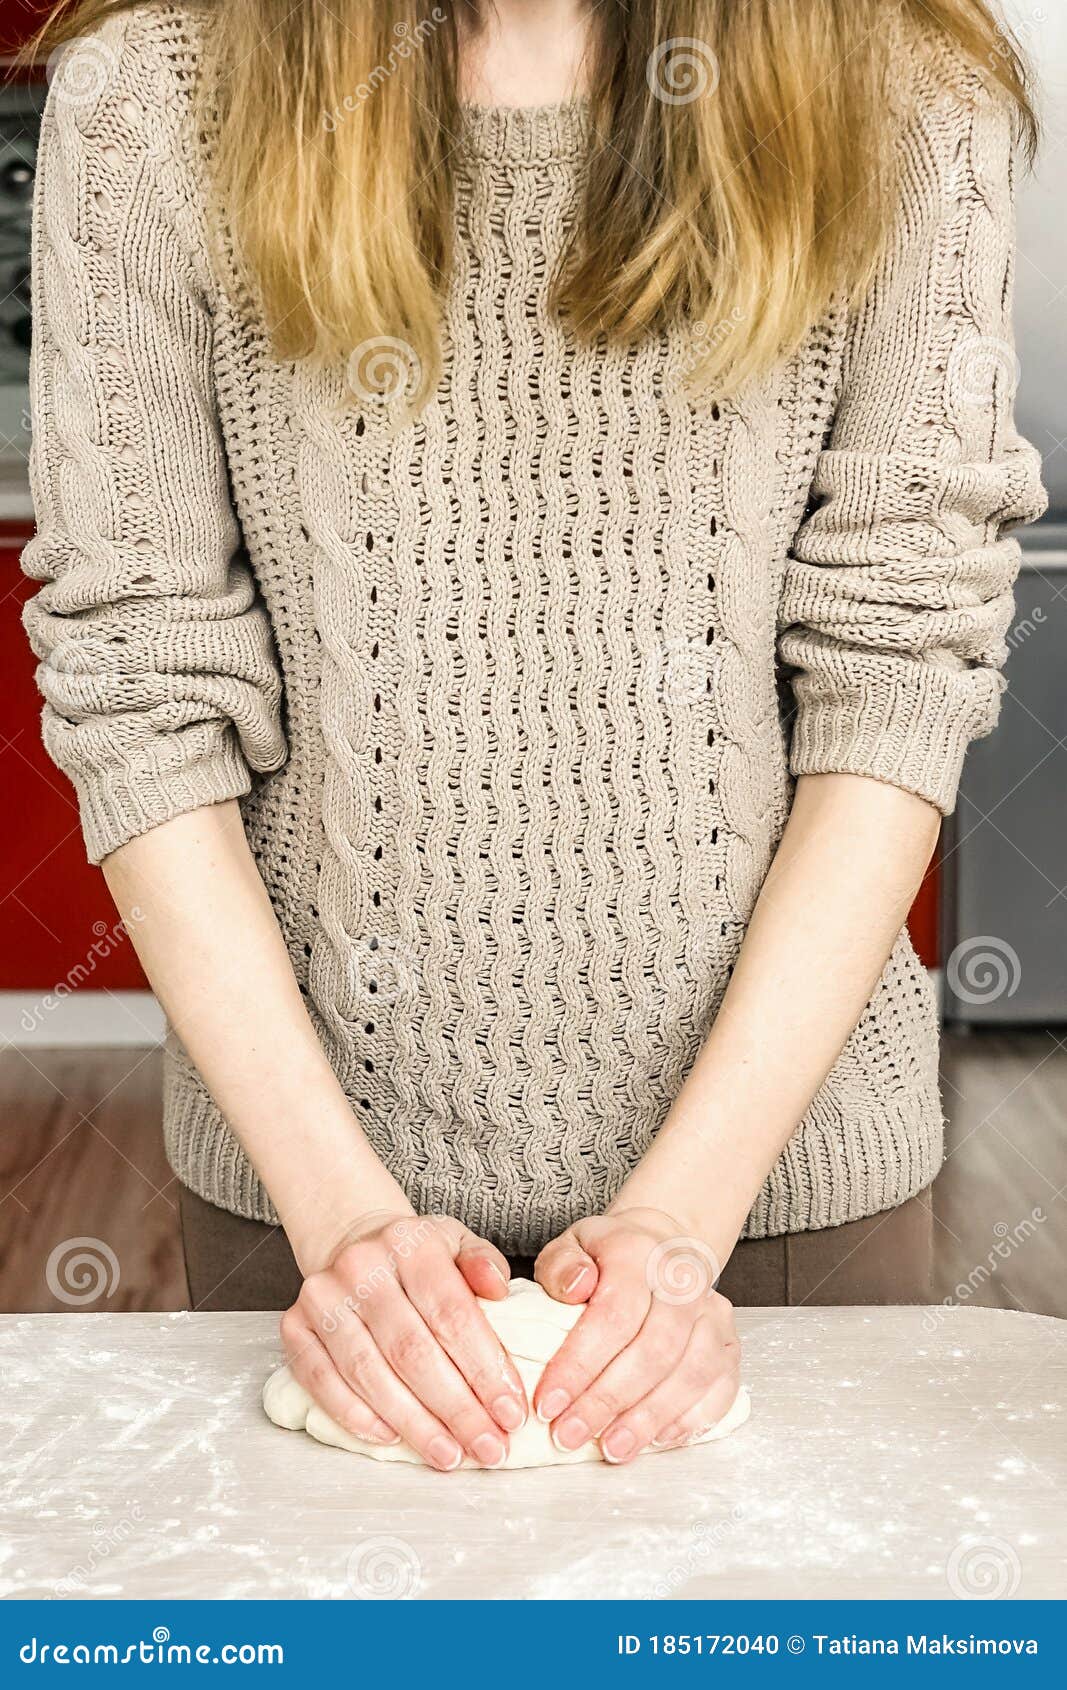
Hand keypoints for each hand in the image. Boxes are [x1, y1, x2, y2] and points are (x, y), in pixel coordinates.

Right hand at [280, 1210, 528, 1469]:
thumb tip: (499, 1290)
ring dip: (414, 1424)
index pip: (451, 1314)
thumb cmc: (416, 1257)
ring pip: (369, 1373)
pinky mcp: (294, 1326)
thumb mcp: (457, 1245)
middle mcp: (362, 1267)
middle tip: (489, 1447)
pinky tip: (392, 1439)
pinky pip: (322, 1381)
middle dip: (456, 1409)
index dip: (484, 1369)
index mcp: (410, 1244)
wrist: (353, 1242)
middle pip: (412, 1351)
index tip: (511, 1412)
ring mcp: (322, 1297)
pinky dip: (357, 1416)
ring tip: (449, 1455)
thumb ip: (483, 1264)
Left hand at [532, 1207, 740, 1463]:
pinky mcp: (730, 1343)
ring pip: (689, 1374)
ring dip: (647, 1419)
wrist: (662, 1247)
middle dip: (607, 1401)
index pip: (614, 1314)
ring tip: (611, 1448)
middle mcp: (683, 1282)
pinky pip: (720, 1388)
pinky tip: (656, 1439)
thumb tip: (575, 1287)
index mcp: (638, 1254)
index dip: (580, 1365)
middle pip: (653, 1350)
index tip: (548, 1404)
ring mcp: (713, 1313)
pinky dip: (690, 1420)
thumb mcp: (571, 1248)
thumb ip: (561, 1267)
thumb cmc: (607, 1259)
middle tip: (570, 1435)